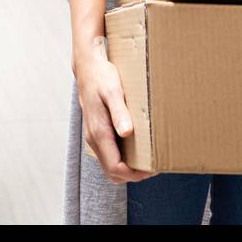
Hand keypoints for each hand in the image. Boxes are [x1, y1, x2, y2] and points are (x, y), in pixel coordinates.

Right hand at [76, 42, 155, 184]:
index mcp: (98, 132)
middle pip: (112, 172)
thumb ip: (119, 113)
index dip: (134, 174)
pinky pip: (109, 154)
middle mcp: (93, 138)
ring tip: (148, 159)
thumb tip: (126, 133)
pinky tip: (136, 147)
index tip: (152, 169)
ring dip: (127, 168)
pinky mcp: (96, 131)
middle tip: (153, 167)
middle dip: (132, 175)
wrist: (88, 67)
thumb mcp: (113, 91)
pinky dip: (122, 158)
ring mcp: (93, 136)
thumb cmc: (101, 77)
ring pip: (109, 164)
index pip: (115, 168)